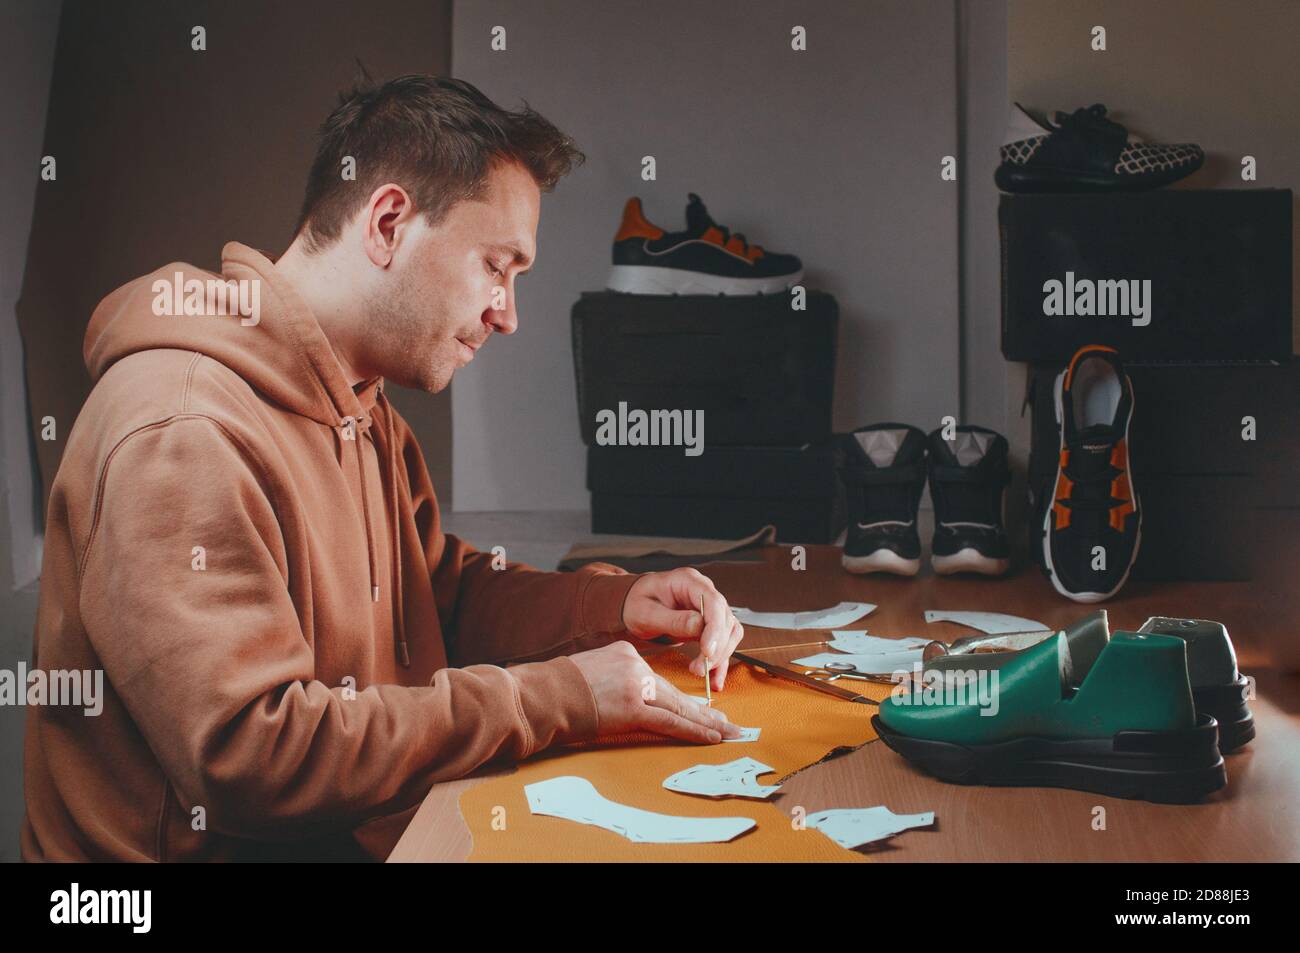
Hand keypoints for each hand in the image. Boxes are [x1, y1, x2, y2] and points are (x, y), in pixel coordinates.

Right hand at [570, 642, 742, 742]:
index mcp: (626, 655)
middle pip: (674, 693)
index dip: (682, 698)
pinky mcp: (633, 708)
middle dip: (703, 711)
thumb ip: (616, 678)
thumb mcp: (592, 670)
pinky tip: (711, 736)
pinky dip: (693, 730)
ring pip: (678, 707)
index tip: (700, 707)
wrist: (543, 694)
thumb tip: (629, 697)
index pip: (660, 681)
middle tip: (727, 721)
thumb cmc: (558, 689)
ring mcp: (636, 686)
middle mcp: (635, 666)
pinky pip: (670, 722)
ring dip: (706, 722)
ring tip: (727, 731)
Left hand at [620, 568, 744, 690]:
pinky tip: (715, 679)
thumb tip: (698, 626)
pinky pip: (723, 643)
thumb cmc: (637, 603)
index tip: (707, 651)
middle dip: (716, 647)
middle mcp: (704, 591)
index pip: (713, 602)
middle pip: (724, 619)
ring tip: (701, 672)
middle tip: (699, 668)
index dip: (715, 628)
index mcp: (688, 581)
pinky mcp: (709, 624)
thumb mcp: (646, 612)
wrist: (633, 604)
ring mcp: (709, 607)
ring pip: (729, 632)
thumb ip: (672, 619)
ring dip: (720, 656)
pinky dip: (720, 662)